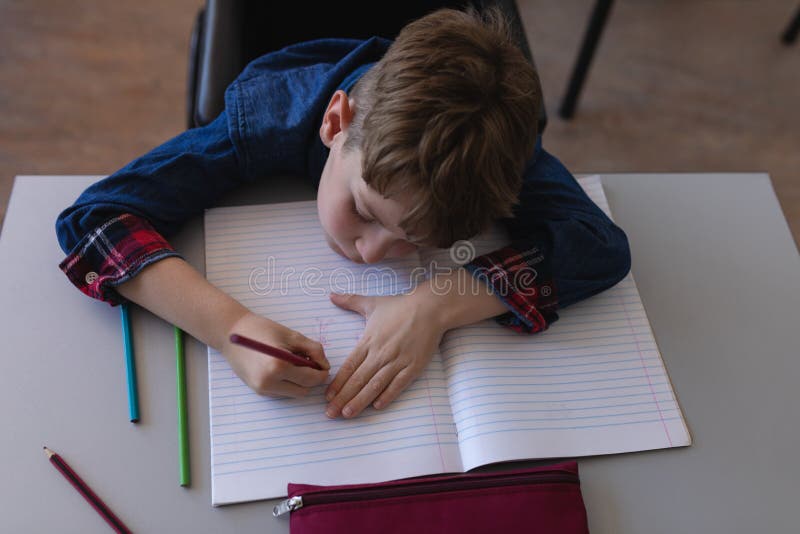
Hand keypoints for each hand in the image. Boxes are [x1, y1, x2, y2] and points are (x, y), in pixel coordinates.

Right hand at [222, 311, 329, 396]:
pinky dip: (287, 383)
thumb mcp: (292, 335)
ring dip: (299, 381)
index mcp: (278, 366)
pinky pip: (282, 392)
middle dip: (311, 378)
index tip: (323, 366)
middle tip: (308, 361)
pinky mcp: (258, 391)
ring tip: (292, 362)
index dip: (322, 373)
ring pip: (294, 393)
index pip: (311, 379)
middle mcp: (269, 382)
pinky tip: (281, 367)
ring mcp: (262, 388)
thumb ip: (314, 350)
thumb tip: (325, 365)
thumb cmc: (261, 330)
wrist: (231, 333)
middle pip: (304, 390)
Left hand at [324, 291, 446, 418]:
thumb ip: (350, 301)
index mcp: (369, 340)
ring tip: (348, 414)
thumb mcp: (372, 302)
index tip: (327, 396)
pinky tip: (377, 407)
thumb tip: (331, 295)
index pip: (349, 366)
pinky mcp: (413, 366)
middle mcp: (381, 353)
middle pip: (358, 380)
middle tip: (330, 413)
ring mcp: (397, 361)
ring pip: (375, 385)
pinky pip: (398, 385)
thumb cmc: (401, 306)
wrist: (430, 308)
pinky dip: (387, 396)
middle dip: (343, 398)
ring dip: (360, 401)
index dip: (337, 383)